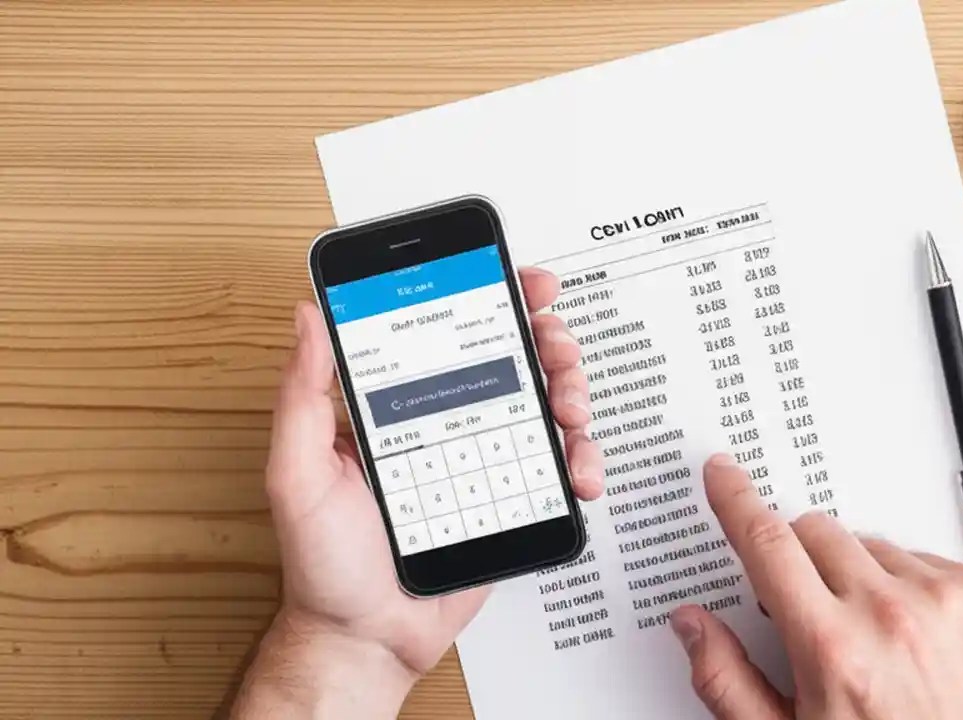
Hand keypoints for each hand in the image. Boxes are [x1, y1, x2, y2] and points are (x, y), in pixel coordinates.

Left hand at [233, 268, 602, 717]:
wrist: (368, 638)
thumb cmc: (325, 563)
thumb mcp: (298, 473)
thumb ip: (302, 396)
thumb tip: (307, 318)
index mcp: (400, 406)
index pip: (449, 330)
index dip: (492, 295)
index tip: (521, 281)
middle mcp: (449, 423)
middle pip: (514, 357)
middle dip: (548, 339)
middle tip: (554, 348)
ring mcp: (487, 460)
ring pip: (548, 404)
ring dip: (574, 391)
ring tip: (569, 409)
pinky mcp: (516, 501)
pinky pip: (561, 467)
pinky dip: (582, 460)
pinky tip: (577, 471)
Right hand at [669, 455, 962, 719]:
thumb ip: (728, 681)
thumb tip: (692, 624)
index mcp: (834, 649)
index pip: (767, 545)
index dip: (736, 501)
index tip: (723, 475)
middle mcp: (890, 613)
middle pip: (815, 532)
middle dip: (795, 559)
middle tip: (804, 610)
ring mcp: (942, 599)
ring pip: (867, 543)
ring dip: (854, 574)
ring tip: (867, 635)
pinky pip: (920, 556)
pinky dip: (904, 583)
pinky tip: (907, 633)